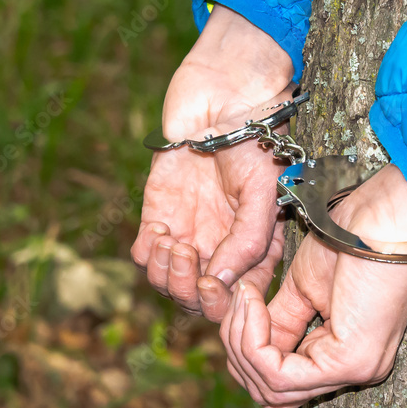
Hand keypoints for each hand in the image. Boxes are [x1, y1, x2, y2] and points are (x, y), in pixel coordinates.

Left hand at [131, 5, 293, 321]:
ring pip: (167, 285)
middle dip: (187, 291)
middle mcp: (220, 252)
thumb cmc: (253, 141)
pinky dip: (146, 253)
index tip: (212, 283)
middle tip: (184, 254)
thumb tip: (221, 283)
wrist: (222, 99)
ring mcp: (189, 236)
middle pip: (198, 303)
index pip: (237, 304)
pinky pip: (143, 257)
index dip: (222, 308)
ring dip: (165, 272)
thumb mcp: (263, 191)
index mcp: (255, 254)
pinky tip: (158, 228)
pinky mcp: (158, 218)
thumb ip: (249, 241)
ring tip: (170, 241)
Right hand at [218, 163, 406, 407]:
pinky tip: (253, 305)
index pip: (282, 386)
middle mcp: (354, 372)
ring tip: (246, 298)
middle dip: (240, 349)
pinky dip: (254, 341)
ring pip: (271, 390)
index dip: (248, 347)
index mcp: (346, 356)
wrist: (386, 217)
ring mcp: (354, 371)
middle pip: (271, 396)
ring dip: (243, 342)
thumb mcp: (302, 290)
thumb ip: (279, 324)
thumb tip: (249, 345)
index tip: (241, 303)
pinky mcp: (348, 362)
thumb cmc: (351, 239)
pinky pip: (279, 375)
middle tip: (239, 302)